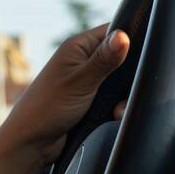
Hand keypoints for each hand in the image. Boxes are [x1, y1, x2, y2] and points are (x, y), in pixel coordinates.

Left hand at [0, 23, 130, 173]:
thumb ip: (103, 60)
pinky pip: (115, 99)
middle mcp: (83, 60)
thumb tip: (123, 35)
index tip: (142, 58)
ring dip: (123, 97)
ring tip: (115, 110)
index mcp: (78, 47)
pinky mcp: (91, 99)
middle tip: (124, 92)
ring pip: (122, 82)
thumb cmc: (46, 108)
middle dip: (128, 78)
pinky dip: (117, 107)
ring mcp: (88, 80)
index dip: (132, 39)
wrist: (32, 143)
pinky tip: (113, 116)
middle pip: (123, 58)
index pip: (115, 30)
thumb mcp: (79, 82)